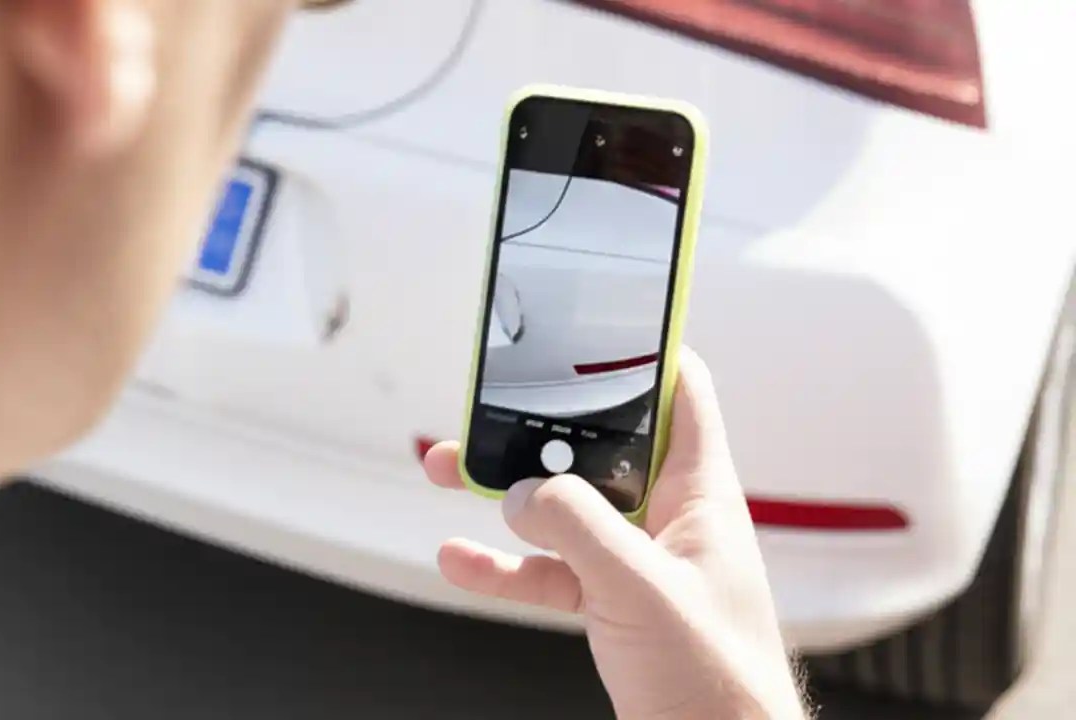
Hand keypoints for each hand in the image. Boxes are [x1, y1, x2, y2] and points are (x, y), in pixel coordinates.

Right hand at [424, 350, 807, 718]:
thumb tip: (522, 494)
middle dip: (538, 424)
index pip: (681, 392)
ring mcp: (635, 559)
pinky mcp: (608, 600)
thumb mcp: (645, 592)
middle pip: (598, 444)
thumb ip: (580, 532)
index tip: (593, 318)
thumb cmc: (721, 685)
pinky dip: (500, 562)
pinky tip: (459, 557)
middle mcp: (667, 516)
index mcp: (699, 494)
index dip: (645, 349)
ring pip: (560, 505)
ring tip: (446, 468)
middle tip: (489, 402)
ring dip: (504, 489)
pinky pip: (544, 568)